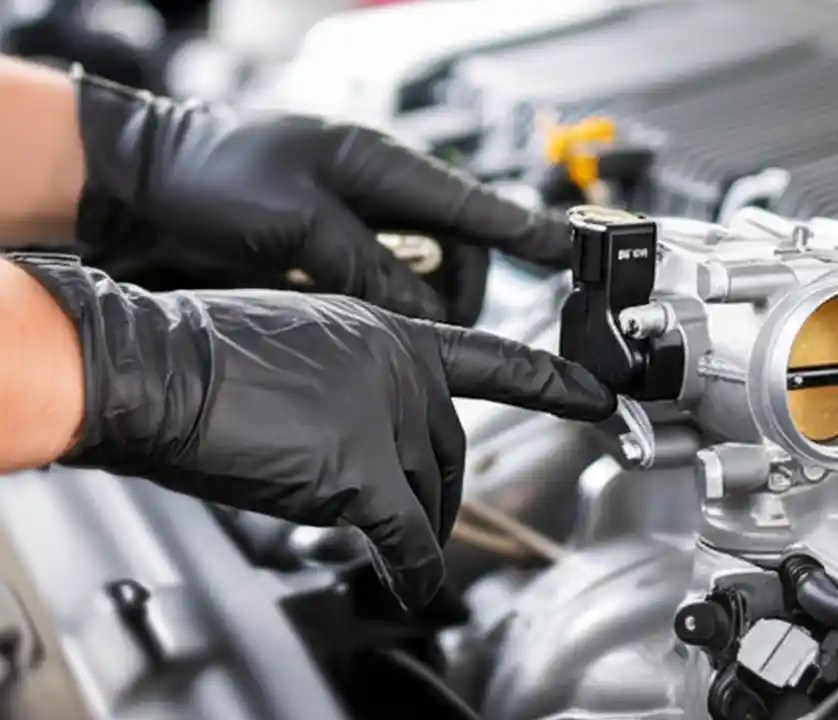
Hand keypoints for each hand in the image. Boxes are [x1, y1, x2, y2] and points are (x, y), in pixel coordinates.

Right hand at [14, 255, 613, 608]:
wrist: (150, 365)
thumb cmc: (201, 353)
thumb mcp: (298, 342)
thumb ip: (351, 380)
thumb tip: (361, 426)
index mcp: (388, 330)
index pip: (489, 356)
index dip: (549, 381)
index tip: (596, 393)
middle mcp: (401, 369)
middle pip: (451, 448)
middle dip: (441, 488)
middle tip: (426, 515)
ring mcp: (387, 416)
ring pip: (427, 494)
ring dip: (414, 525)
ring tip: (395, 545)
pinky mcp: (364, 470)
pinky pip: (408, 536)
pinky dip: (415, 568)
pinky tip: (413, 586)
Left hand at [71, 69, 572, 321]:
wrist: (142, 184)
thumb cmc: (210, 177)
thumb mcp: (297, 224)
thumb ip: (369, 271)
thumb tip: (426, 322)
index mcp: (384, 169)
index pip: (480, 209)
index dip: (536, 237)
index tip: (580, 257)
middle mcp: (381, 199)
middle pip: (459, 259)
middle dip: (456, 297)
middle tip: (430, 330)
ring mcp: (358, 228)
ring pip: (423, 283)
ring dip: (415, 313)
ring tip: (384, 332)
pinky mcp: (332, 258)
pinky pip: (384, 294)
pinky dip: (384, 318)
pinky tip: (365, 333)